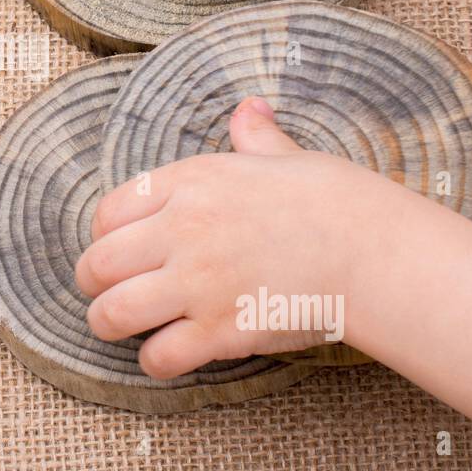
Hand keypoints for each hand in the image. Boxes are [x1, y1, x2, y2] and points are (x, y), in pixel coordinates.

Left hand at [75, 96, 432, 376]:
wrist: (377, 253)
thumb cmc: (337, 202)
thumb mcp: (288, 158)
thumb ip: (256, 138)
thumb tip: (249, 109)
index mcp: (193, 182)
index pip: (108, 212)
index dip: (104, 236)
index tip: (117, 249)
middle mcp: (184, 230)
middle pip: (97, 264)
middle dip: (94, 282)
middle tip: (109, 292)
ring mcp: (198, 283)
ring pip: (111, 313)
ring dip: (108, 323)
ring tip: (121, 326)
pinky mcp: (220, 330)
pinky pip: (158, 355)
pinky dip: (154, 361)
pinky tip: (167, 354)